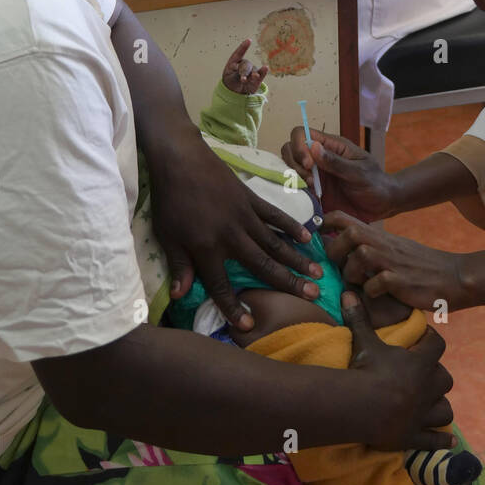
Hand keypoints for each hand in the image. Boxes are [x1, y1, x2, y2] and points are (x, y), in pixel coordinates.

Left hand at [149, 130, 324, 330]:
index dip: (234, 307)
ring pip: (275, 242)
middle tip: (313, 296)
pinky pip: (275, 215)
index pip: (222, 286)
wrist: (180, 159)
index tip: (250, 325)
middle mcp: (231, 236)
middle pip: (262, 265)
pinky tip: (307, 237)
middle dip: (288, 283)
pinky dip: (291, 226)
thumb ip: (179, 266)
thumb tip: (180, 298)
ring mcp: (244, 216)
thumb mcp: (167, 236)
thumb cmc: (170, 200)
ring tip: (317, 273)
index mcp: (207, 248)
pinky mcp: (250, 198)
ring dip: (297, 258)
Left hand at [221, 38, 267, 95]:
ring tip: (248, 81)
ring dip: (252, 75)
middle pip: (246, 65)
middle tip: (242, 79)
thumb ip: (236, 74)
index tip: (249, 40)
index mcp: (234, 62)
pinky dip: (263, 71)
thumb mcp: (230, 79)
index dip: (244, 47)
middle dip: (244, 71)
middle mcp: (244, 65)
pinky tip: (265, 68)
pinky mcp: (258, 78)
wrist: (235, 93)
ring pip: (253, 70)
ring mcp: (251, 71)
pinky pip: (261, 73)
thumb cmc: (231, 82)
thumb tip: (242, 70)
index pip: (239, 53)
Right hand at [281, 127, 398, 222]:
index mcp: (330, 146)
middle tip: (311, 181)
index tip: (309, 165)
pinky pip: (296, 188)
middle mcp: (318, 158)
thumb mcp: (358, 172)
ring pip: (289, 168)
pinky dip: (296, 192)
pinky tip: (309, 200)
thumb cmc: (374, 183)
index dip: (299, 146)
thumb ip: (336, 162)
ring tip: (313, 191)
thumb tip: (313, 146)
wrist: (382, 205)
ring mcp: (314, 175)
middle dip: (295, 164)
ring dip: (295, 178)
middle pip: (290, 150)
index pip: (301, 134)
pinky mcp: (313, 192)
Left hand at [322, 213, 461, 312]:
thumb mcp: (394, 249)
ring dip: (351, 272)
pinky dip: (370, 291)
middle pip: (351, 233)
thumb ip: (371, 247)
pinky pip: (376, 283)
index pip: (346, 219)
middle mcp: (385, 245)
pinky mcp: (403, 281)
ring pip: (361, 255)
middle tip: (336, 267)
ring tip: (355, 284)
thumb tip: (342, 251)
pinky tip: (375, 295)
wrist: (454, 277)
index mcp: (380, 237)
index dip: (325, 223)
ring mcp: (394, 262)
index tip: (316, 237)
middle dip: (335, 250)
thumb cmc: (420, 266)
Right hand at [341, 292, 453, 452]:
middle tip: (424, 374)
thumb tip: (348, 291)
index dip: (432, 340)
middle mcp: (428, 388)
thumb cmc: (366, 371)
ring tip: (432, 405)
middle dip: (437, 376)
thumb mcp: (363, 342)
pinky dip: (442, 440)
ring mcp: (423, 414)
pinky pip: (435, 439)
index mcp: (420, 364)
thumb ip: (359, 318)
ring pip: (445, 410)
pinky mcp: (416, 435)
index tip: (425, 338)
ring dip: (440, 407)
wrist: (361, 406)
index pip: (437, 345)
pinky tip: (448, 442)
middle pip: (445, 379)